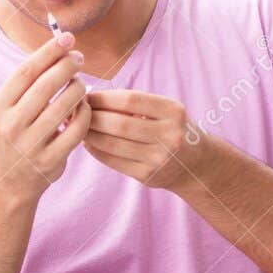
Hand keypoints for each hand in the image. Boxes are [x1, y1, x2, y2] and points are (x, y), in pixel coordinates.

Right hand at [0, 29, 91, 201]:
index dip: (49, 51)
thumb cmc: (15, 133)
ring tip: (79, 84)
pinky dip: (85, 113)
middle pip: (46, 85)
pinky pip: (77, 128)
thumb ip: (29, 82)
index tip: (66, 38)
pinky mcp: (50, 159)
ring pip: (65, 105)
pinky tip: (84, 107)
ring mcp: (30, 144)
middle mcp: (11, 125)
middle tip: (78, 58)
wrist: (9, 180)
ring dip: (78, 88)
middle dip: (67, 65)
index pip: (26, 72)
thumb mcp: (9, 109)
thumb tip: (61, 46)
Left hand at [82, 89, 208, 190]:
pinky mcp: (148, 176)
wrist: (196, 164)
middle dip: (92, 117)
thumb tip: (90, 98)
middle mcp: (169, 134)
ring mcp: (159, 158)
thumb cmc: (171, 129)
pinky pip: (114, 162)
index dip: (103, 97)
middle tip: (75, 113)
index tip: (86, 96)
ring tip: (78, 128)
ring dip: (90, 135)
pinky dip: (96, 151)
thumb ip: (134, 104)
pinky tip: (88, 144)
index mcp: (173, 111)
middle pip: (119, 124)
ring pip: (113, 144)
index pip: (130, 100)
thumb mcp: (164, 111)